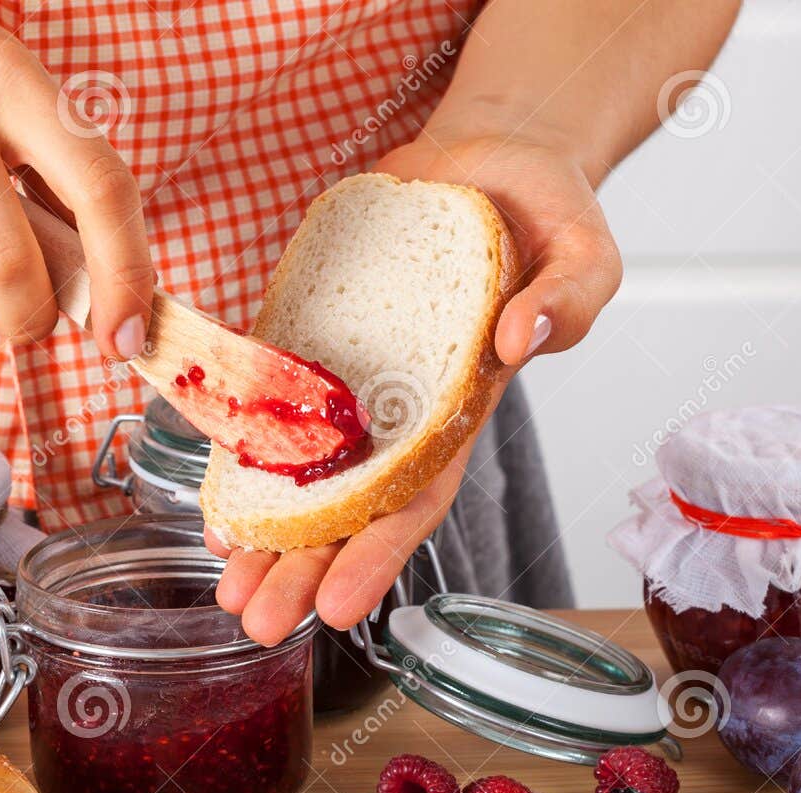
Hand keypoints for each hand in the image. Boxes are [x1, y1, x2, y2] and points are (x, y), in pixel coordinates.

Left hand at [211, 130, 621, 643]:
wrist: (488, 161)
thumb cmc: (545, 216)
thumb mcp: (586, 251)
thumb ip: (566, 299)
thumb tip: (515, 340)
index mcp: (461, 410)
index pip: (417, 498)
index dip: (377, 554)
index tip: (340, 609)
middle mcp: (400, 412)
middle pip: (346, 508)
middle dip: (302, 569)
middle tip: (256, 623)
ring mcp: (353, 382)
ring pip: (300, 474)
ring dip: (263, 535)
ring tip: (225, 588)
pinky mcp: (315, 340)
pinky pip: (270, 406)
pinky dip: (240, 454)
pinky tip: (213, 505)